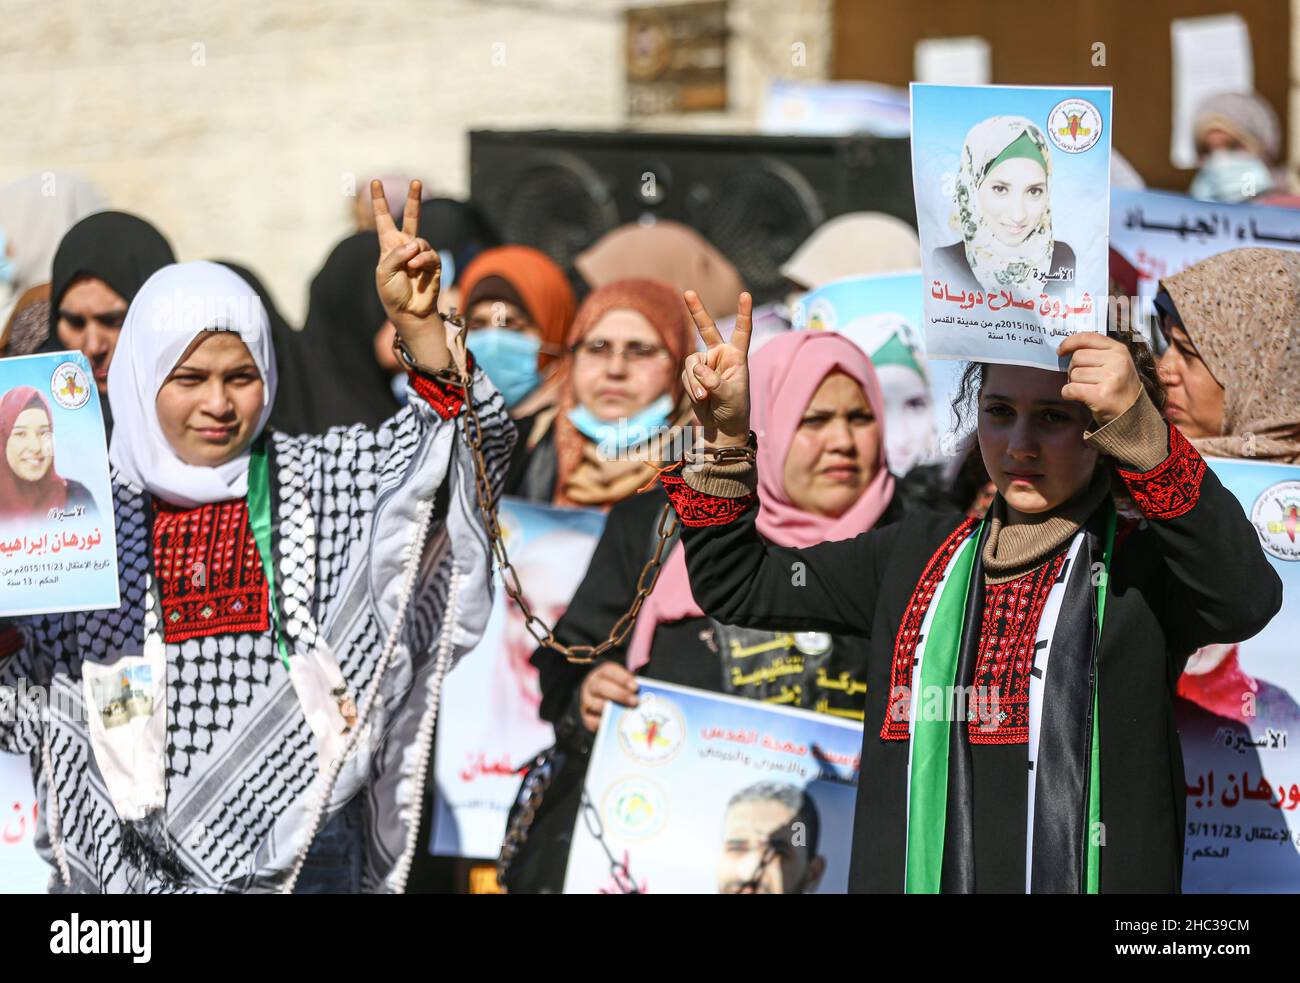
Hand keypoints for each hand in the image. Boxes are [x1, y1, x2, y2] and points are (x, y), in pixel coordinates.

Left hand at [372, 180, 450, 369]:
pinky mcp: (433, 264)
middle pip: (411, 217)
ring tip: (410, 267)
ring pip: (421, 241)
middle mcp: (405, 246)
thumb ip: (396, 254)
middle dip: (414, 199)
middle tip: (417, 181)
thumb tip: (415, 244)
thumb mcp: (383, 272)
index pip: (383, 219)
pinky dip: (422, 260)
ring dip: (414, 254)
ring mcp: (420, 254)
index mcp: (388, 245)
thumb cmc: (391, 293)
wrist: (409, 312)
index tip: (374, 182)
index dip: (379, 201)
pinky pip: (430, 255)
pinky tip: (416, 269)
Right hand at [578, 661, 638, 732]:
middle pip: (601, 687)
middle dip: (619, 694)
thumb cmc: (619, 690)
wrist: (601, 699)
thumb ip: (632, 688)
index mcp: (602, 673)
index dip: (622, 678)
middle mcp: (591, 685)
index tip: (635, 687)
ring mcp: (586, 701)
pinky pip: (591, 721)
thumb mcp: (624, 683)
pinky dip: (602, 723)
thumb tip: (646, 696)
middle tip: (635, 702)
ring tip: (626, 714)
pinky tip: (615, 724)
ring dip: (611, 709)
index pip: (610, 671)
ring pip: (594, 704)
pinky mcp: (586, 717)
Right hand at [681, 290, 751, 442]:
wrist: (722, 426)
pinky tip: (700, 400)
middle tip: (688, 292)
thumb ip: (714, 381)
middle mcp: (720, 355)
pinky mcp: (693, 375)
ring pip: (691, 362)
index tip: (745, 295)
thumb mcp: (729, 396)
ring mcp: (705, 364)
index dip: (743, 313)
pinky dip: (691, 388)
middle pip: (706, 329)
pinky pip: (686, 376)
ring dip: (694, 381)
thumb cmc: (734, 409)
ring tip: (703, 397)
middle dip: (696, 311)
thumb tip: (697, 369)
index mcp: (737, 356)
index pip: (742, 331)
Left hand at [1057, 331, 1143, 427]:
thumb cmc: (1118, 387)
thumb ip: (1097, 352)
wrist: (1131, 414)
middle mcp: (1117, 361)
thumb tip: (1068, 348)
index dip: (1070, 342)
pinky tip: (1078, 397)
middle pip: (1077, 357)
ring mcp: (1110, 378)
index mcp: (1119, 350)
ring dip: (1074, 383)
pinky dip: (1068, 393)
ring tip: (1087, 389)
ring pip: (1074, 374)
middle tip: (1083, 379)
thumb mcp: (1116, 363)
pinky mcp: (1101, 395)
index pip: (1088, 338)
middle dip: (1074, 369)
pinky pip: (1071, 389)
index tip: (1061, 351)